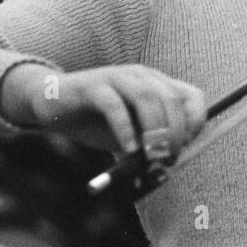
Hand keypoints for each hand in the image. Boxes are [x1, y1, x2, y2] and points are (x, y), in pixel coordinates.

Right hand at [0, 63, 205, 157]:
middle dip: (175, 133)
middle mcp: (142, 76)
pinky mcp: (93, 86)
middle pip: (173, 100)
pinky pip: (114, 105)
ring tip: (151, 156)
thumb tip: (168, 169)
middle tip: (167, 159)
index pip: (192, 97)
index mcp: (158, 84)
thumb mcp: (131, 137)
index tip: (185, 148)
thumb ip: (150, 147)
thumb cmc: (97, 122)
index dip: (195, 123)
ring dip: (156, 131)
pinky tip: (127, 149)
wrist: (52, 104)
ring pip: (149, 98)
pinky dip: (125, 129)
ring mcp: (118, 78)